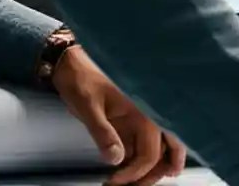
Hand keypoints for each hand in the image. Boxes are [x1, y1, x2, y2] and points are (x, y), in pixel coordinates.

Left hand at [52, 47, 186, 184]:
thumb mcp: (88, 106)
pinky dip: (141, 159)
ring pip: (159, 147)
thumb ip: (103, 133)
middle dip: (158, 171)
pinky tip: (132, 169)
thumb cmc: (82, 80)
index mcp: (144, 109)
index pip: (150, 152)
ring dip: (154, 167)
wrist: (70, 64)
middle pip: (167, 149)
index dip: (136, 172)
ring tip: (141, 181)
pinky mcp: (129, 121)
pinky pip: (143, 143)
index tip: (115, 181)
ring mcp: (140, 118)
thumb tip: (116, 159)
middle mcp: (149, 114)